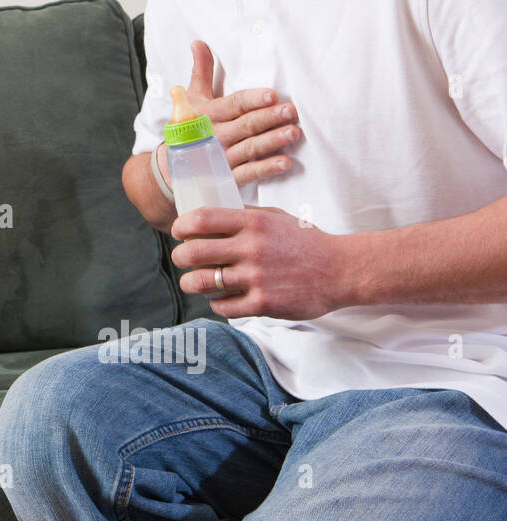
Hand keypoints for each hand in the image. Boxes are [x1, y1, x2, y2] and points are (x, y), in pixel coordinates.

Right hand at [168, 40, 300, 189]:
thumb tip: (198, 43)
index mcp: (210, 114)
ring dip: (272, 141)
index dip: (253, 99)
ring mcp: (223, 157)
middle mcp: (217, 135)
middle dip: (269, 118)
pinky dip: (266, 168)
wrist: (172, 166)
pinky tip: (284, 163)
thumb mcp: (193, 98)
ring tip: (293, 133)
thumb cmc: (189, 126)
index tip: (272, 95)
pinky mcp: (229, 176)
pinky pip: (249, 173)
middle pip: (246, 125)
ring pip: (251, 148)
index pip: (234, 104)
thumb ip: (201, 71)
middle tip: (291, 111)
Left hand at [171, 204, 351, 319]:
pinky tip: (220, 297)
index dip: (181, 226)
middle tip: (182, 259)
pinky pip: (223, 305)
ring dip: (191, 283)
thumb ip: (243, 215)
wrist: (341, 270)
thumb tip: (207, 215)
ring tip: (193, 281)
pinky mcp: (263, 303)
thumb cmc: (305, 241)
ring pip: (202, 282)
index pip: (201, 219)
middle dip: (180, 257)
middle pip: (193, 252)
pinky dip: (215, 302)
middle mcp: (252, 249)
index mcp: (253, 223)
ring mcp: (257, 277)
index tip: (178, 233)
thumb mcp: (275, 217)